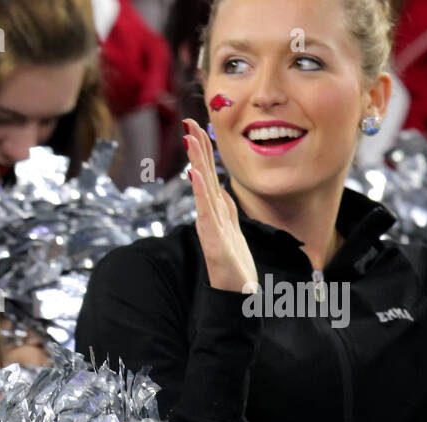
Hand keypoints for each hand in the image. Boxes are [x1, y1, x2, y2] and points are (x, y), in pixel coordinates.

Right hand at [183, 118, 258, 294]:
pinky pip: (207, 214)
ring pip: (203, 189)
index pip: (208, 172)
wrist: (238, 293)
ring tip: (190, 141)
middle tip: (188, 123)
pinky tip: (196, 176)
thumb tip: (218, 188)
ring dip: (197, 163)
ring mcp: (211, 227)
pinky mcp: (214, 241)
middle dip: (196, 148)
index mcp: (217, 209)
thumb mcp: (232, 228)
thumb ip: (224, 208)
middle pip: (203, 175)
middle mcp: (211, 214)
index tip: (195, 125)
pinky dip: (201, 194)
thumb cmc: (234, 264)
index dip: (202, 149)